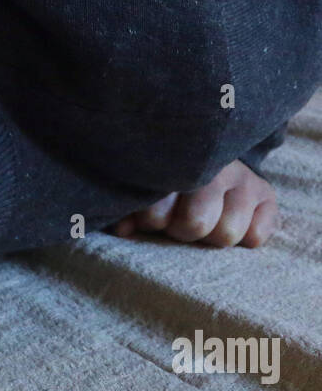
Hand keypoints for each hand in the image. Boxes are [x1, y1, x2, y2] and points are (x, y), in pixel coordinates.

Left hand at [111, 160, 278, 247]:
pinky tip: (235, 224)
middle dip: (183, 230)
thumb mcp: (143, 192)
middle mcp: (215, 167)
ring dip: (213, 235)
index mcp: (176, 162)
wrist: (206, 155)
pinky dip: (248, 236)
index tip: (153, 216)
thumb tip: (124, 228)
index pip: (158, 212)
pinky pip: (258, 234)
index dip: (153, 220)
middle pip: (196, 224)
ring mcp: (243, 179)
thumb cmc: (166, 185)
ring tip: (207, 223)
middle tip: (180, 222)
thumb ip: (130, 207)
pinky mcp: (266, 194)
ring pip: (227, 233)